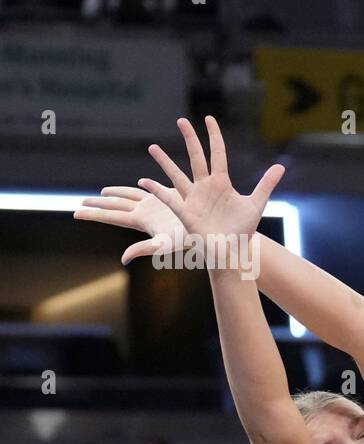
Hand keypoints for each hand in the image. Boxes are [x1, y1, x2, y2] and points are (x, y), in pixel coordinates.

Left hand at [73, 186, 187, 264]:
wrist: (209, 228)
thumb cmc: (189, 238)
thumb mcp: (165, 244)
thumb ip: (144, 249)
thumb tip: (123, 259)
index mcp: (140, 220)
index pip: (111, 217)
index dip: (92, 214)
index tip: (75, 212)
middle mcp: (144, 212)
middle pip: (115, 206)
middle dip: (98, 204)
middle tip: (81, 202)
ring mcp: (154, 204)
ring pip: (129, 196)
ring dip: (115, 193)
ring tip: (103, 192)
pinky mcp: (168, 196)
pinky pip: (150, 188)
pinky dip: (142, 185)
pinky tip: (139, 184)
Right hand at [138, 116, 283, 262]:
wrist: (233, 250)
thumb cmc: (242, 229)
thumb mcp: (256, 204)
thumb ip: (266, 184)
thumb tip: (281, 166)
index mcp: (221, 183)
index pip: (217, 153)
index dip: (214, 136)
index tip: (209, 119)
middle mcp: (205, 187)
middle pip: (196, 157)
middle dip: (190, 139)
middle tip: (181, 120)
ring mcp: (194, 199)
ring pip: (177, 175)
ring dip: (165, 162)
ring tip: (152, 147)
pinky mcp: (187, 214)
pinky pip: (169, 200)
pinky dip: (157, 191)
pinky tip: (145, 182)